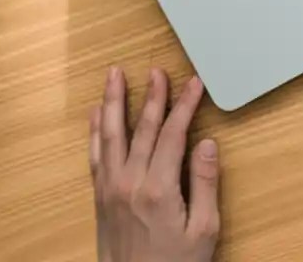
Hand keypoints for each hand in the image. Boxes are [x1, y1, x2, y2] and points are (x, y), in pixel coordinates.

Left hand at [89, 67, 220, 261]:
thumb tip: (206, 144)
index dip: (184, 106)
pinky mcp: (100, 198)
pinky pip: (96, 155)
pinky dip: (96, 131)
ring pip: (111, 135)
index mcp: (158, 189)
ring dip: (113, 103)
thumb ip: (205, 184)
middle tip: (157, 71)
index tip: (193, 84)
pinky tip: (97, 115)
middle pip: (141, 129)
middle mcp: (129, 183)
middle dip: (151, 96)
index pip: (172, 134)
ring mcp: (110, 189)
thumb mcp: (204, 230)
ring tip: (114, 76)